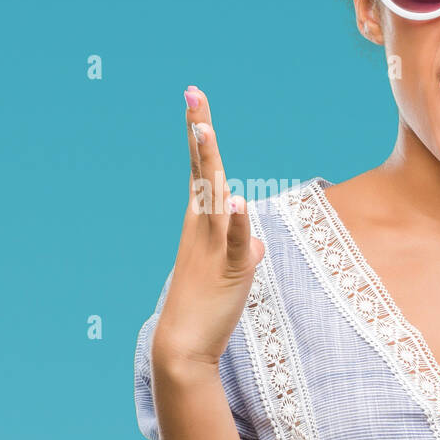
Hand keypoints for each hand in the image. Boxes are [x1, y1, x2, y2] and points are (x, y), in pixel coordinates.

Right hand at [150, 86, 266, 370]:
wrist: (184, 344)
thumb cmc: (206, 304)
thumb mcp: (231, 269)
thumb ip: (243, 248)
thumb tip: (255, 245)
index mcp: (201, 220)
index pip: (201, 168)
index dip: (199, 133)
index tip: (194, 99)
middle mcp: (203, 225)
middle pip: (203, 170)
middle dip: (199, 131)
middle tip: (193, 95)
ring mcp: (214, 245)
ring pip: (215, 197)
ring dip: (210, 165)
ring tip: (204, 131)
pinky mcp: (230, 269)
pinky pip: (237, 242)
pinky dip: (239, 222)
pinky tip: (238, 201)